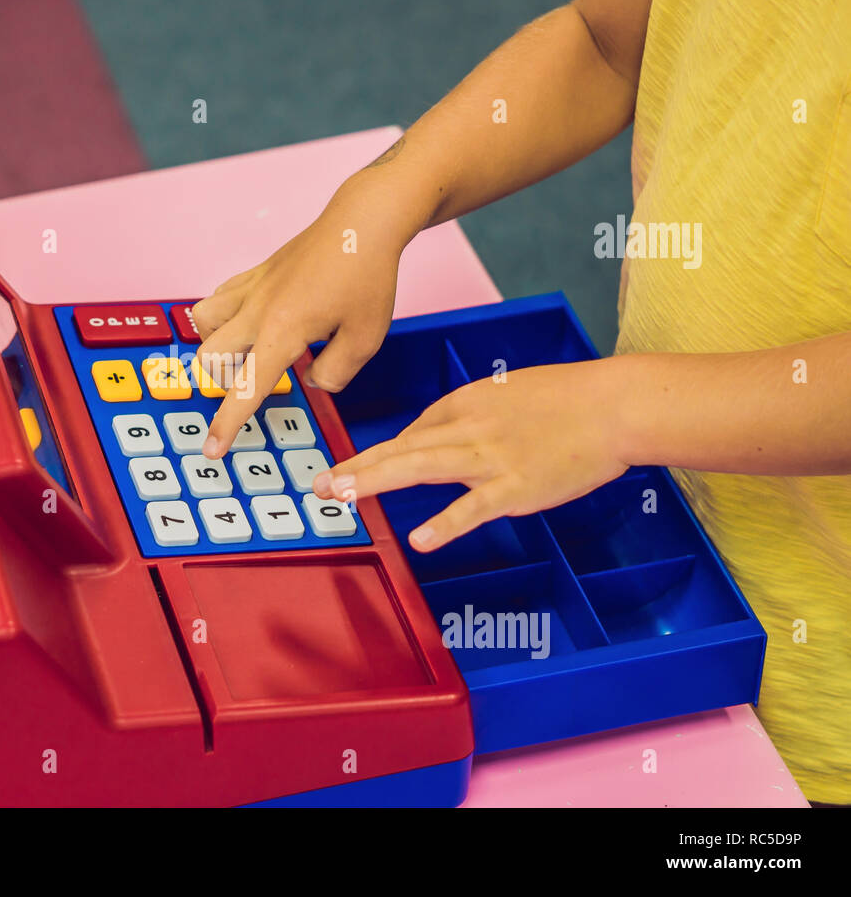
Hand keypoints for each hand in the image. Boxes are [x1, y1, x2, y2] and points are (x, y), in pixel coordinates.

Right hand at [192, 189, 407, 458]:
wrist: (363, 223)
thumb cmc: (368, 277)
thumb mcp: (366, 340)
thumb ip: (335, 373)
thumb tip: (313, 379)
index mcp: (283, 331)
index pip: (246, 388)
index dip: (228, 424)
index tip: (212, 449)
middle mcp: (257, 309)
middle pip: (209, 356)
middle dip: (221, 380)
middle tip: (251, 383)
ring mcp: (251, 288)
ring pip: (202, 321)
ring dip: (215, 344)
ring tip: (246, 351)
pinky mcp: (255, 273)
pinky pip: (219, 297)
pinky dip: (223, 316)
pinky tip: (250, 321)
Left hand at [313, 359, 629, 550]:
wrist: (614, 406)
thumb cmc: (567, 400)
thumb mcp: (506, 393)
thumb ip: (467, 415)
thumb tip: (432, 438)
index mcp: (466, 403)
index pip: (412, 432)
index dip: (379, 456)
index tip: (351, 471)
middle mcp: (469, 427)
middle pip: (400, 448)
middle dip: (355, 467)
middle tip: (319, 484)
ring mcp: (491, 458)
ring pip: (421, 468)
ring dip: (375, 482)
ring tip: (340, 496)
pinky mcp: (516, 488)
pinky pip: (474, 507)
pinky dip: (446, 523)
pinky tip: (418, 539)